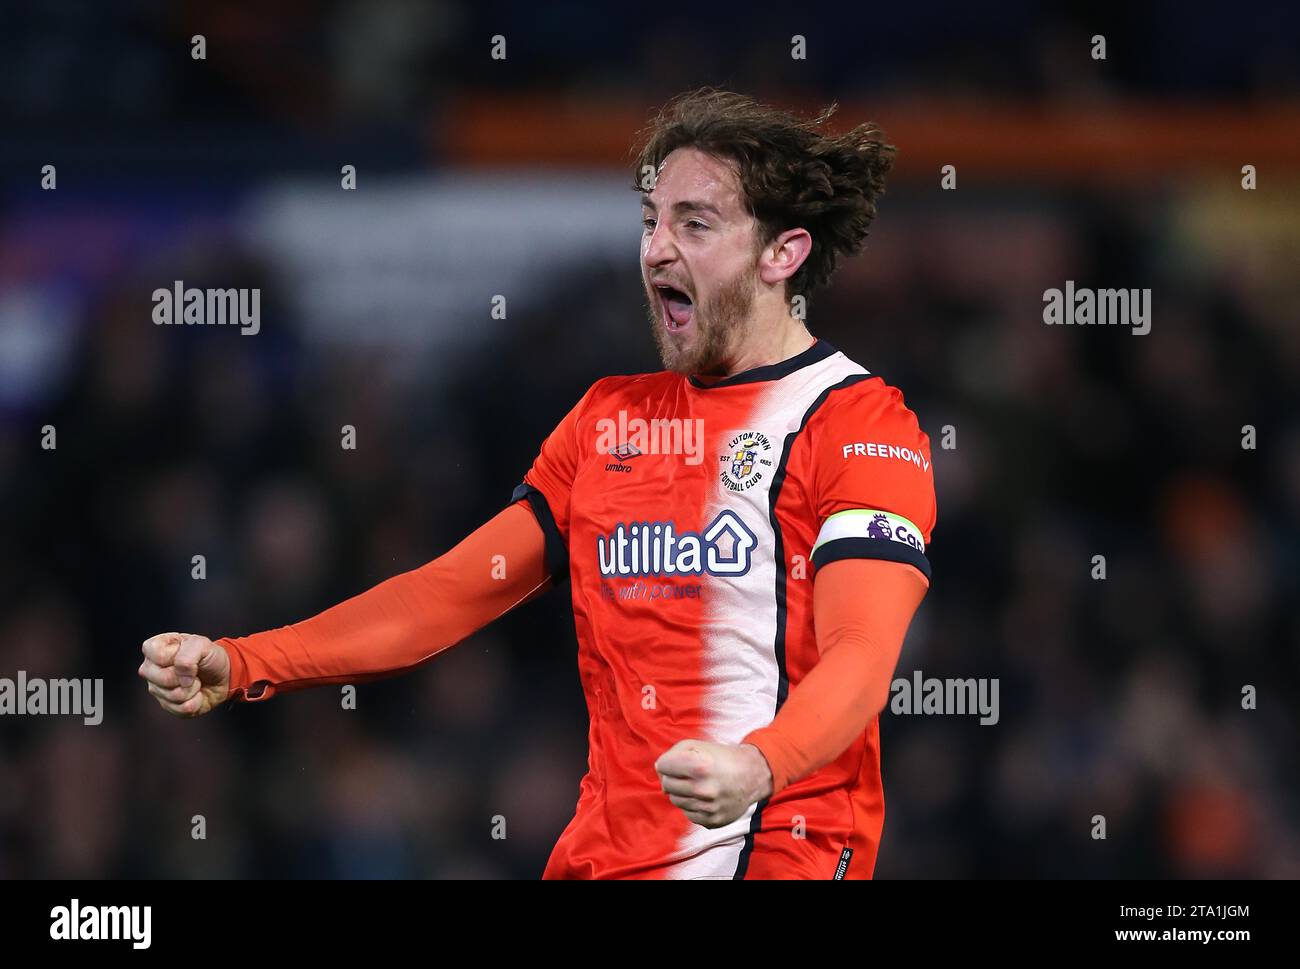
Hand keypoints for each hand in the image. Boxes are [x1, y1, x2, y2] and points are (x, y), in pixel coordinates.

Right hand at [138, 632, 230, 716]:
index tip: (188, 654)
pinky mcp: (167, 706)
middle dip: (187, 675)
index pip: (158, 655)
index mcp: (154, 648)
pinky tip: (195, 693)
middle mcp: (150, 669)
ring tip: (194, 680)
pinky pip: (181, 708)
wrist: (223, 675)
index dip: (178, 658)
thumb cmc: (209, 657)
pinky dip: (196, 701)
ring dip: (193, 689)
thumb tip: (182, 679)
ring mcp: (157, 689)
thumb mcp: (202, 644)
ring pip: (174, 696)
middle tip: (193, 670)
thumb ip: (188, 654)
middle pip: (164, 679)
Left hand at [654, 739, 773, 828]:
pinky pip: (688, 814)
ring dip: (682, 792)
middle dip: (673, 778)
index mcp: (699, 766)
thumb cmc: (721, 757)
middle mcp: (703, 789)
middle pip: (667, 785)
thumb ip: (673, 754)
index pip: (663, 766)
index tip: (676, 762)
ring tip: (698, 784)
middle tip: (688, 774)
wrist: (752, 776)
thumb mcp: (697, 745)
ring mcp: (708, 808)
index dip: (667, 762)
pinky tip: (704, 797)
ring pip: (676, 801)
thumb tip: (660, 772)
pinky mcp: (712, 821)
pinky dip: (692, 805)